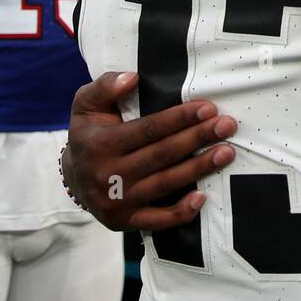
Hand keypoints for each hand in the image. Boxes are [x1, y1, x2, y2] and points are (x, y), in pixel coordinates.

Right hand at [65, 71, 237, 231]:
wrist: (73, 178)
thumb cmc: (89, 134)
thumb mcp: (86, 105)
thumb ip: (105, 87)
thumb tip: (132, 78)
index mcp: (101, 144)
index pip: (148, 129)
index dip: (179, 118)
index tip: (208, 108)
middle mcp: (108, 175)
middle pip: (162, 155)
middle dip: (198, 138)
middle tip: (227, 126)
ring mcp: (117, 201)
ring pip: (166, 184)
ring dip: (199, 168)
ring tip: (226, 153)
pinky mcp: (124, 222)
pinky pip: (157, 221)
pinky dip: (180, 212)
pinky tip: (203, 198)